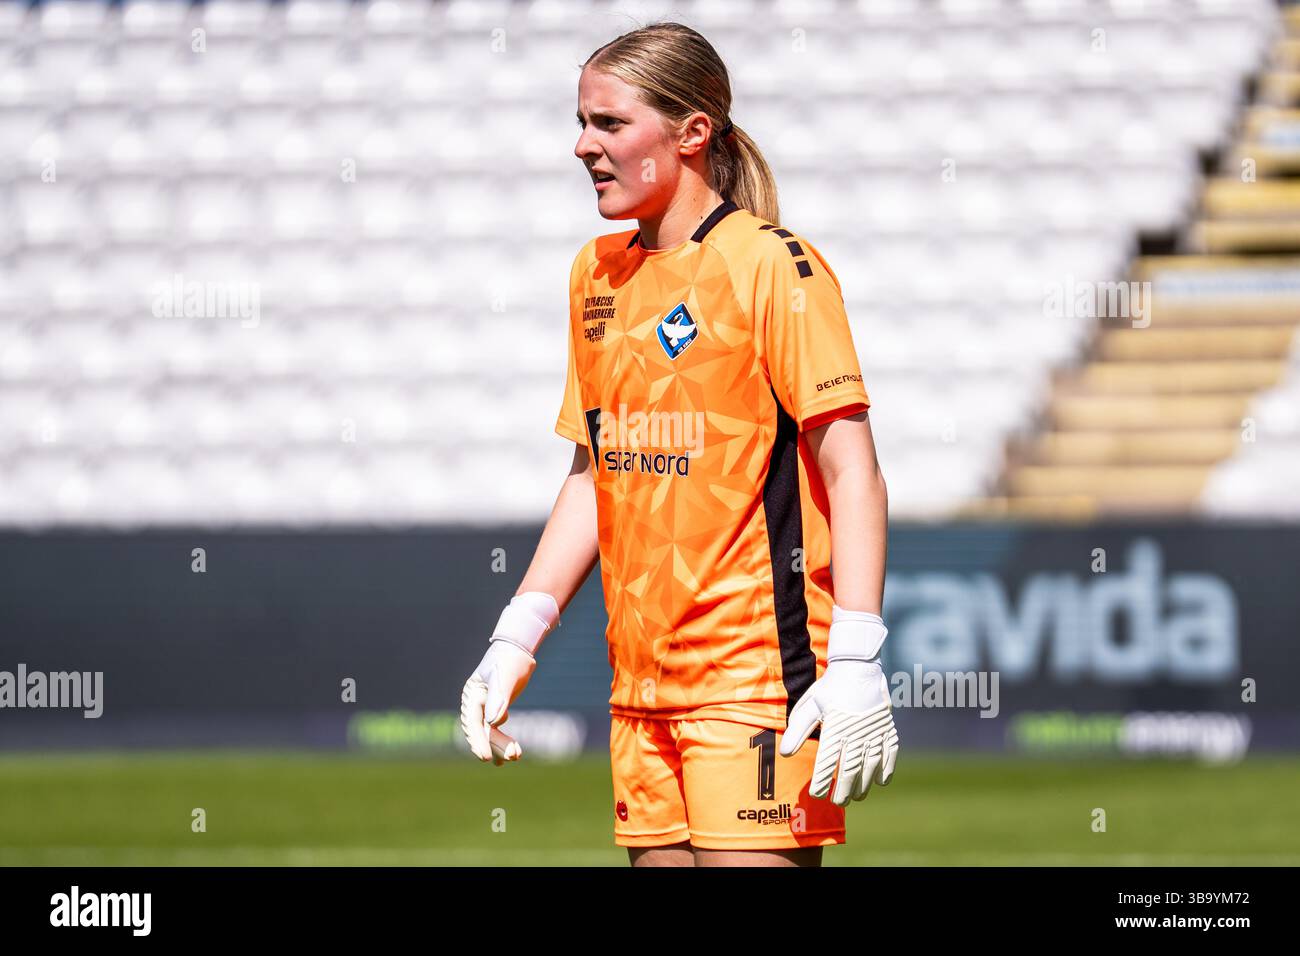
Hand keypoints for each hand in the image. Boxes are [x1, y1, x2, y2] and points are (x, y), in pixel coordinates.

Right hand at [458, 591, 558, 764]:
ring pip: (489, 733)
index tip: (486, 757)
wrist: (518, 649)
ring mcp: (484, 707)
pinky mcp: (495, 709)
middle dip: (495, 745)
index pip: (473, 723)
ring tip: (515, 757)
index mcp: (472, 695)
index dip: (479, 741)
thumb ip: (499, 699)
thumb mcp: (506, 678)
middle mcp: (475, 703)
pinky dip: (501, 742)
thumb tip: (493, 722)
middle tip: (514, 756)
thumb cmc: (511, 660)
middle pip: (482, 731)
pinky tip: (507, 756)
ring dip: (500, 746)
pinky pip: (495, 730)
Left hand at [779, 607, 898, 804]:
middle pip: (850, 770)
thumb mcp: (810, 705)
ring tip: (856, 797)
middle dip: (843, 790)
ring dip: (864, 784)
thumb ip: (798, 730)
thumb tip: (785, 753)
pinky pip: (890, 754)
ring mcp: (875, 732)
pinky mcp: (888, 729)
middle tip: (837, 802)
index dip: (821, 781)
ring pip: (871, 766)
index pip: (827, 762)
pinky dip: (887, 770)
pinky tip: (881, 782)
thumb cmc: (831, 688)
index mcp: (836, 728)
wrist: (859, 667)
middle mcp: (856, 733)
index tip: (816, 794)